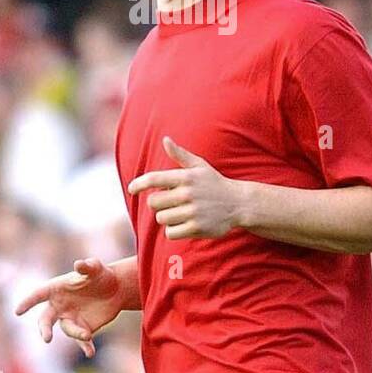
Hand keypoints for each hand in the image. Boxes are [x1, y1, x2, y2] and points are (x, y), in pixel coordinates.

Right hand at [13, 258, 123, 356]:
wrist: (116, 289)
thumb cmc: (101, 275)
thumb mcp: (96, 268)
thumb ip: (87, 266)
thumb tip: (79, 264)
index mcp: (56, 289)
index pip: (38, 295)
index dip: (28, 302)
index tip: (18, 311)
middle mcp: (59, 306)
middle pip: (46, 319)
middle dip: (44, 328)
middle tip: (46, 338)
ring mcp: (70, 318)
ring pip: (67, 329)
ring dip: (76, 333)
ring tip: (87, 335)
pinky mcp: (83, 328)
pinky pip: (81, 340)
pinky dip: (85, 347)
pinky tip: (90, 353)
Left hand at [128, 137, 245, 239]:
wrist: (240, 203)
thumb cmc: (215, 184)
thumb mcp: (200, 166)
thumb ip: (180, 155)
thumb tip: (165, 140)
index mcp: (186, 177)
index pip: (153, 179)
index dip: (138, 184)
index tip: (132, 189)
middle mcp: (188, 194)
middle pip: (153, 203)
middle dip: (159, 204)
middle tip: (171, 203)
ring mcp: (193, 211)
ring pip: (161, 219)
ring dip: (167, 218)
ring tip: (181, 214)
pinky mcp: (197, 227)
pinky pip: (171, 232)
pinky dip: (174, 231)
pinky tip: (185, 225)